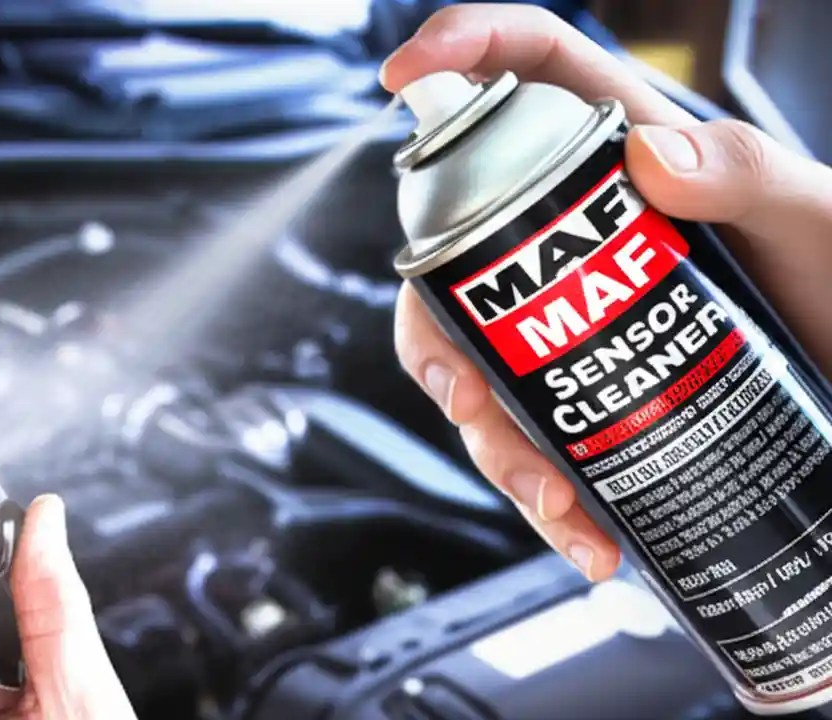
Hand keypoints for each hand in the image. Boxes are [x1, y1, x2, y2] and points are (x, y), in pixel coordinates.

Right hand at [380, 3, 831, 580]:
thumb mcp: (817, 222)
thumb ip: (750, 176)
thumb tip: (649, 157)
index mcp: (625, 157)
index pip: (526, 76)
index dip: (456, 54)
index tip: (399, 73)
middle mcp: (579, 235)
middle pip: (458, 258)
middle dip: (440, 338)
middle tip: (469, 397)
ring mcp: (573, 318)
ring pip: (478, 368)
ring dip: (494, 443)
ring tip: (553, 498)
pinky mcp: (587, 390)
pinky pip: (529, 438)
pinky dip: (539, 493)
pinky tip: (581, 532)